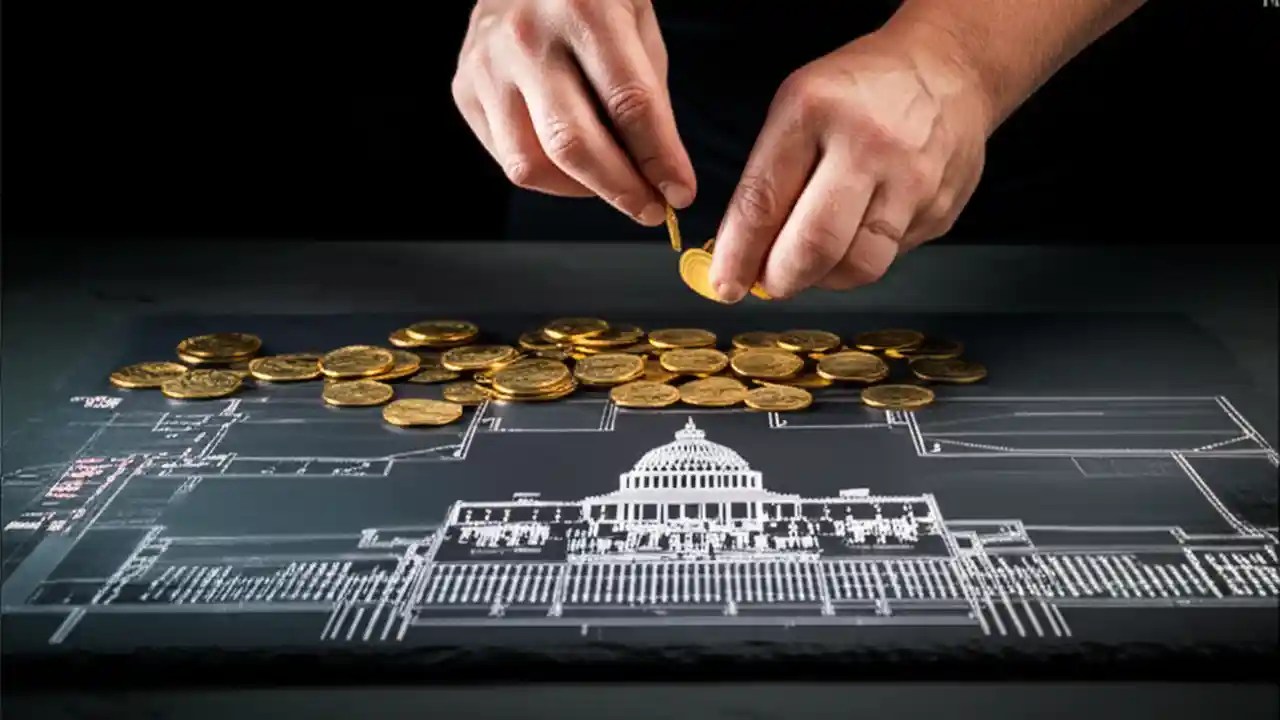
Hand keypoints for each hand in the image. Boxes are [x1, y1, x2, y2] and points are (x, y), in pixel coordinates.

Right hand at [451, 0, 695, 225]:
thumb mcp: (636, 23)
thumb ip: (647, 96)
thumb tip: (656, 175)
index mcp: (584, 9)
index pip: (629, 104)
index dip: (659, 160)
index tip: (679, 193)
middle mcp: (527, 38)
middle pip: (573, 145)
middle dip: (621, 190)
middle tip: (650, 209)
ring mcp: (487, 66)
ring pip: (531, 165)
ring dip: (581, 190)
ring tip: (610, 183)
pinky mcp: (464, 89)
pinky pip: (509, 159)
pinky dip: (549, 175)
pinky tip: (572, 161)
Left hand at [709, 25, 991, 300]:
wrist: (947, 68)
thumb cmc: (859, 89)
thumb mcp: (796, 106)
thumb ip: (767, 177)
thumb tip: (741, 253)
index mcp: (816, 111)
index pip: (765, 202)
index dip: (739, 255)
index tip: (727, 282)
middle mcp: (869, 146)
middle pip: (816, 245)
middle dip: (781, 278)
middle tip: (769, 281)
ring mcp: (913, 181)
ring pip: (858, 266)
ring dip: (822, 279)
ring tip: (810, 263)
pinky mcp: (939, 209)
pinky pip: (891, 258)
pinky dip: (860, 260)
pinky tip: (853, 237)